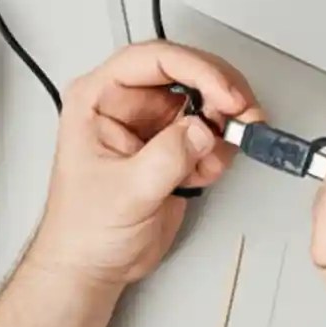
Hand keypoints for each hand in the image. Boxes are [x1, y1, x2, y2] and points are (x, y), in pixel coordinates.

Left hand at [28, 41, 263, 287]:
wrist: (93, 266)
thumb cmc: (83, 230)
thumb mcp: (126, 192)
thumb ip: (167, 157)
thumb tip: (202, 130)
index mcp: (98, 98)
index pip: (154, 60)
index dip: (197, 70)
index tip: (226, 95)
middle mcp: (127, 104)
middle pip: (187, 73)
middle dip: (221, 93)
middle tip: (242, 115)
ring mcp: (153, 125)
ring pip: (205, 100)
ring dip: (226, 123)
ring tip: (222, 151)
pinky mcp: (174, 147)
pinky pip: (211, 132)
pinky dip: (220, 150)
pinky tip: (205, 172)